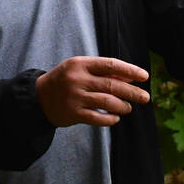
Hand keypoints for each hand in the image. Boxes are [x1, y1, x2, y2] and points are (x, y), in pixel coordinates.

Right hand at [35, 56, 150, 127]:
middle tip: (145, 97)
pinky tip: (116, 118)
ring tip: (128, 108)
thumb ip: (105, 72)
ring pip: (107, 102)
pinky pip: (97, 117)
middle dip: (132, 92)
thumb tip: (132, 76)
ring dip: (122, 106)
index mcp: (81, 64)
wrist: (39, 97)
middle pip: (112, 85)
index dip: (130, 70)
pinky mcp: (72, 113)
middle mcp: (78, 79)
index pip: (111, 64)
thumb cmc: (66, 80)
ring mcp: (74, 97)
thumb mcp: (82, 69)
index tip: (145, 76)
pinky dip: (110, 119)